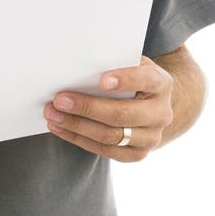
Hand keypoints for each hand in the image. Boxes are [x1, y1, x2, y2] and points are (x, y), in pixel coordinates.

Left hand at [43, 56, 173, 161]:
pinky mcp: (137, 154)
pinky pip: (105, 151)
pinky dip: (79, 139)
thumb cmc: (134, 77)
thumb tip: (79, 61)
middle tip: (59, 100)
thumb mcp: (131, 63)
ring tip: (53, 115)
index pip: (145, 80)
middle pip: (122, 114)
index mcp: (161, 83)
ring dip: (77, 126)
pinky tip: (61, 128)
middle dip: (87, 107)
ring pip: (111, 136)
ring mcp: (151, 137)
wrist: (153, 103)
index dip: (124, 80)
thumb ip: (114, 62)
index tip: (101, 80)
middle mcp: (161, 113)